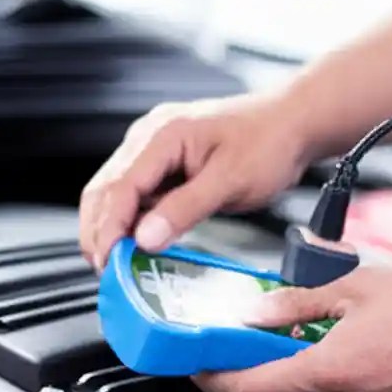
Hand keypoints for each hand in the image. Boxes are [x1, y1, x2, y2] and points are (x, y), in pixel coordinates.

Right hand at [79, 93, 315, 269]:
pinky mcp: (163, 162)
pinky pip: (135, 193)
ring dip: (111, 227)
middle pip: (104, 189)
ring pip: (114, 193)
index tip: (107, 262)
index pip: (119, 188)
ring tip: (116, 262)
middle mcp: (149, 137)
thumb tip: (145, 238)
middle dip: (98, 231)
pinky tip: (136, 243)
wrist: (293, 123)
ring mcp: (153, 148)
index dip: (108, 228)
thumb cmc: (268, 143)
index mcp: (162, 135)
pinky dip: (130, 220)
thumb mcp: (230, 181)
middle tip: (104, 269)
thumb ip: (185, 209)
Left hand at [193, 263, 391, 391]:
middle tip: (244, 358)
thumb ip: (297, 301)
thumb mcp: (355, 284)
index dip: (216, 382)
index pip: (251, 390)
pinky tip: (340, 365)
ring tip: (295, 355)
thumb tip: (258, 311)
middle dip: (253, 389)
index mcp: (332, 372)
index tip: (200, 370)